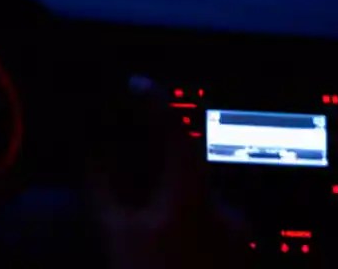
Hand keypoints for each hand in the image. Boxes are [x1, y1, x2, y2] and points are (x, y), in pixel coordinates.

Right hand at [87, 76, 248, 268]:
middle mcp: (225, 209)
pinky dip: (185, 230)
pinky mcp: (242, 256)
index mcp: (194, 195)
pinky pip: (208, 227)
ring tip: (146, 239)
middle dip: (155, 172)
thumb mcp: (117, 234)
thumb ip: (104, 186)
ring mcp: (239, 236)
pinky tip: (167, 253)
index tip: (136, 86)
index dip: (154, 100)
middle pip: (183, 171)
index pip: (174, 130)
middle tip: (127, 191)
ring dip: (170, 208)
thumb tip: (95, 152)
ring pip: (195, 203)